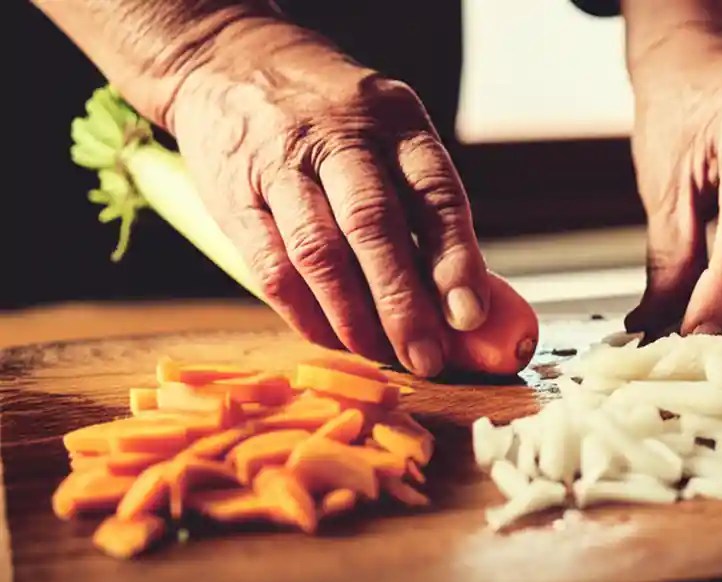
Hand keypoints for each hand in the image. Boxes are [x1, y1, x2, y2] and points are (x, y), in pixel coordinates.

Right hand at [164, 18, 487, 375]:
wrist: (228, 62)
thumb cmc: (333, 119)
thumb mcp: (389, 134)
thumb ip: (425, 209)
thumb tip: (467, 304)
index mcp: (394, 120)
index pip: (434, 192)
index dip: (456, 259)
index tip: (470, 316)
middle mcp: (338, 136)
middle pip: (374, 226)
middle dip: (405, 303)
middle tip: (426, 357)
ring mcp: (280, 164)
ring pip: (319, 251)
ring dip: (354, 318)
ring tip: (382, 355)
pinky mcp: (233, 195)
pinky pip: (271, 266)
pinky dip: (304, 313)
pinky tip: (331, 338)